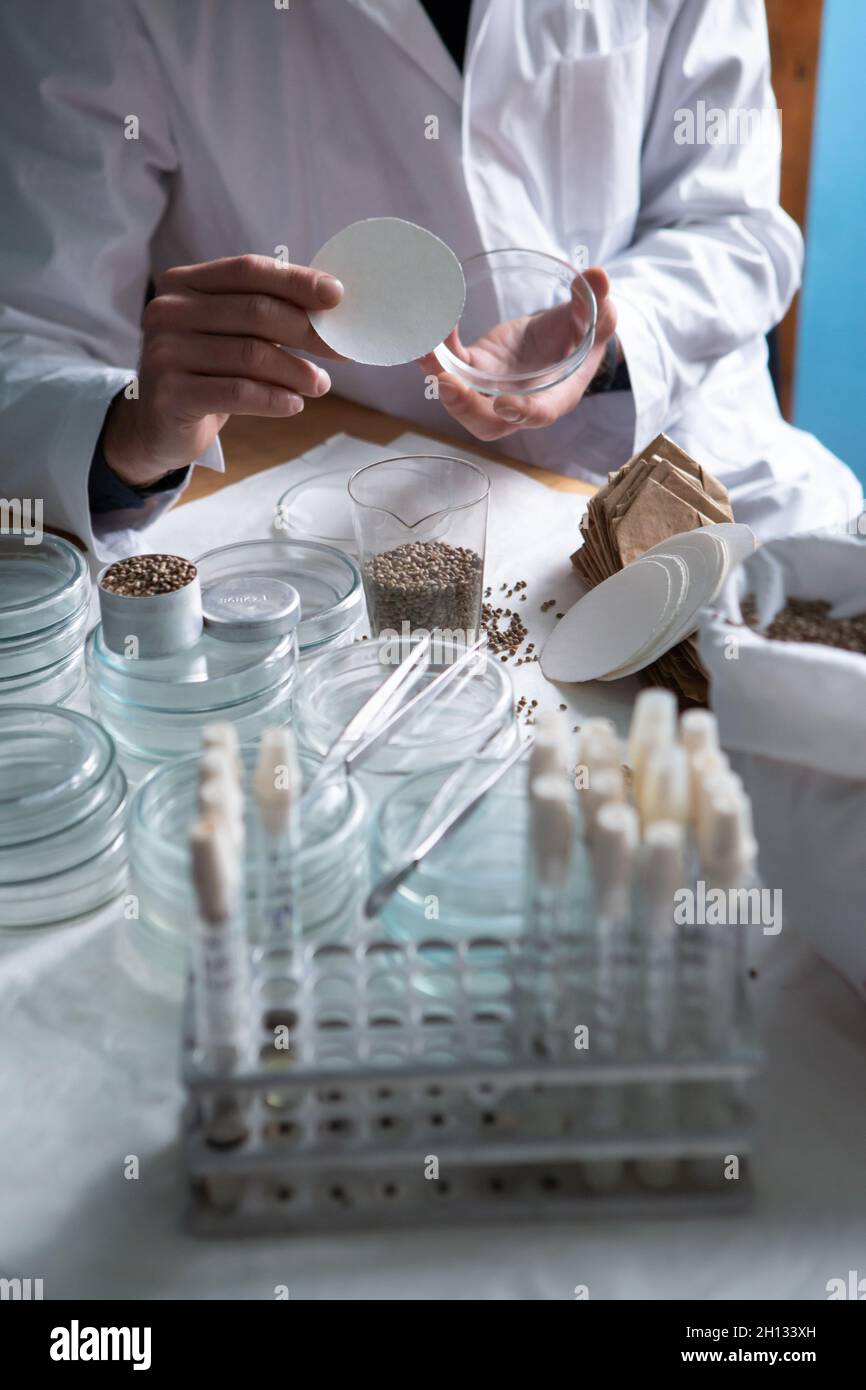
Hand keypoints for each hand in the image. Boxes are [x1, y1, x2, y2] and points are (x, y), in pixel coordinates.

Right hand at [102, 254, 344, 486]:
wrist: (158, 426)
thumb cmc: (206, 373)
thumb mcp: (229, 334)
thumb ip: (264, 314)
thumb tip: (331, 308)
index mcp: (184, 283)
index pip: (249, 271)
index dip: (297, 281)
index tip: (337, 296)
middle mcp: (168, 310)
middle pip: (255, 311)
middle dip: (307, 331)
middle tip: (341, 350)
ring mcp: (165, 352)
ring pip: (251, 354)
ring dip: (296, 371)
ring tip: (320, 384)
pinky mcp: (170, 394)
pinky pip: (238, 392)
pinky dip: (274, 399)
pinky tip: (294, 404)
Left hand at [417, 265, 616, 442]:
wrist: (561, 338)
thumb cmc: (582, 336)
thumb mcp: (597, 320)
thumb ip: (597, 305)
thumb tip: (598, 276)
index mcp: (554, 397)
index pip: (540, 413)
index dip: (523, 412)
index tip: (505, 403)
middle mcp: (518, 402)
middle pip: (488, 421)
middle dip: (465, 407)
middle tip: (446, 384)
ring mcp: (492, 390)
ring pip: (461, 398)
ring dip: (439, 378)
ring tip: (424, 350)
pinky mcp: (475, 370)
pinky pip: (451, 367)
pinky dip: (436, 353)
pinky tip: (429, 327)